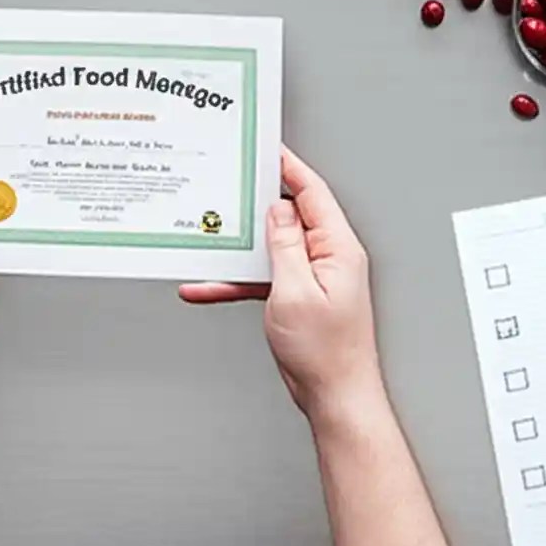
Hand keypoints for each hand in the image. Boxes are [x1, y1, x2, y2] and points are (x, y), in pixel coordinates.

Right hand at [180, 148, 383, 420]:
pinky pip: (263, 278)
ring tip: (209, 236)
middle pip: (290, 214)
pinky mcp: (299, 296)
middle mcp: (329, 257)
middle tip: (231, 183)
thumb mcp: (294, 290)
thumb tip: (278, 209)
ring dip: (239, 247)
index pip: (312, 192)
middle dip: (257, 201)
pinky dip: (236, 280)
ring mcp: (314, 277)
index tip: (266, 149)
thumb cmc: (326, 352)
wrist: (334, 396)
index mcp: (338, 247)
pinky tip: (207, 285)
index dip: (288, 167)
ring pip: (271, 247)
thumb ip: (284, 245)